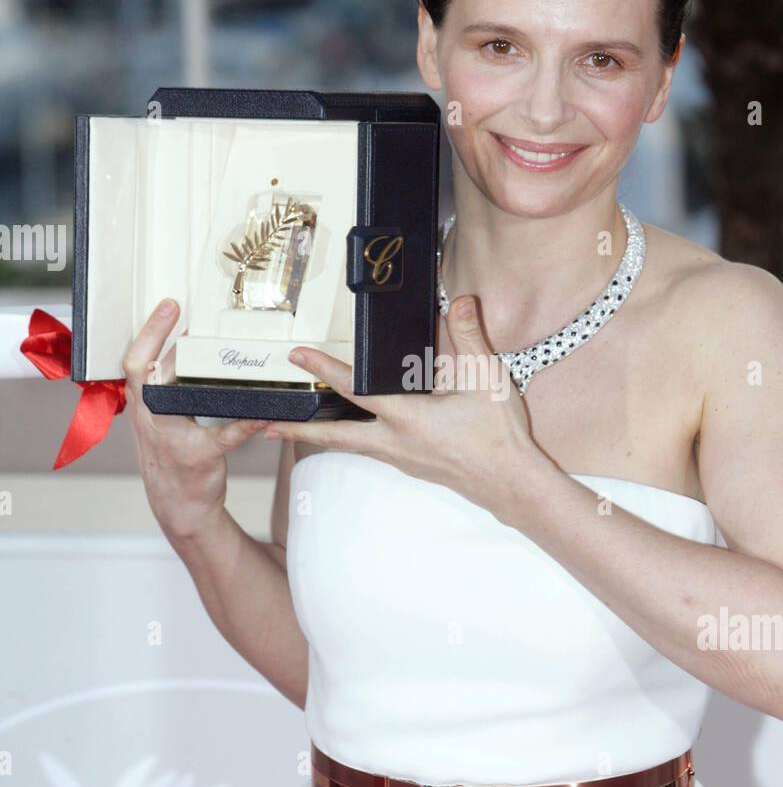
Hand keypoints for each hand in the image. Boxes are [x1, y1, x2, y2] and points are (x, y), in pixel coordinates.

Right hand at [122, 299, 271, 539]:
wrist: (179, 505)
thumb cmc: (170, 459)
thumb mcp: (157, 422)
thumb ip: (164, 391)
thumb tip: (187, 353)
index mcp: (142, 406)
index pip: (135, 363)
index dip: (150, 332)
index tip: (169, 305)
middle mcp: (150, 418)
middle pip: (148, 370)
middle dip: (163, 338)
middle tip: (184, 312)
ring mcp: (172, 437)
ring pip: (181, 396)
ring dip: (200, 372)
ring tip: (220, 349)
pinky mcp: (200, 455)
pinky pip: (225, 435)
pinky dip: (247, 424)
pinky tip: (265, 415)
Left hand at [263, 295, 546, 519]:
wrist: (513, 484)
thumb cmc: (499, 437)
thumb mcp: (488, 380)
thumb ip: (469, 337)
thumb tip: (459, 302)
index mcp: (408, 419)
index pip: (355, 390)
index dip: (324, 370)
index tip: (298, 356)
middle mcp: (396, 443)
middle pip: (334, 436)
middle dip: (298, 429)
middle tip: (265, 423)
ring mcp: (401, 458)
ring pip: (349, 445)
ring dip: (319, 436)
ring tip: (293, 428)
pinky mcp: (410, 465)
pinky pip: (369, 449)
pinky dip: (349, 439)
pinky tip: (350, 430)